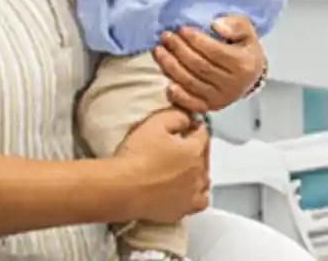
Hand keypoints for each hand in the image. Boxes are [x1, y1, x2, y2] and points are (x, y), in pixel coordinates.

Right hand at [114, 109, 210, 224]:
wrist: (123, 188)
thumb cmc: (137, 154)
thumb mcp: (155, 124)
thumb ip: (177, 117)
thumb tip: (189, 119)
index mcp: (194, 150)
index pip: (203, 134)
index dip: (194, 128)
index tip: (185, 128)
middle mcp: (199, 172)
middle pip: (204, 157)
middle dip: (196, 149)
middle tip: (179, 147)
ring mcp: (192, 194)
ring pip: (204, 180)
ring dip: (198, 172)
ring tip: (183, 169)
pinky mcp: (182, 210)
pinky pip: (200, 201)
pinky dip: (197, 194)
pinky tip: (186, 190)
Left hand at [153, 16, 265, 113]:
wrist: (250, 76)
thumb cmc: (244, 48)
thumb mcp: (247, 31)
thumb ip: (235, 24)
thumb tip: (215, 25)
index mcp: (243, 64)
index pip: (214, 52)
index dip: (196, 40)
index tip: (181, 29)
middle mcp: (232, 84)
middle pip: (199, 66)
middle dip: (179, 50)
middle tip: (165, 36)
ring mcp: (221, 98)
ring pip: (191, 83)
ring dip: (171, 66)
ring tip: (158, 50)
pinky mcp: (211, 107)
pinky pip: (190, 103)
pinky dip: (177, 94)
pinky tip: (166, 81)